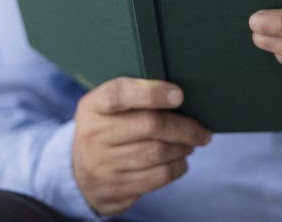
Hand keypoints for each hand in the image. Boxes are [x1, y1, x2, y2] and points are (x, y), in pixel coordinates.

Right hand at [72, 77, 211, 215]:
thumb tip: (180, 96)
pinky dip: (177, 168)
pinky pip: (157, 177)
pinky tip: (180, 161)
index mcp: (93, 106)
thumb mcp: (107, 108)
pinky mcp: (115, 188)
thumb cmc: (107, 130)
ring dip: (183, 148)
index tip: (179, 95)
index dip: (152, 92)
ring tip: (191, 143)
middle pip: (150, 125)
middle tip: (201, 130)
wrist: (79, 173)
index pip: (120, 93)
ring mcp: (103, 165)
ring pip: (157, 153)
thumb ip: (135, 97)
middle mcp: (94, 135)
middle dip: (183, 127)